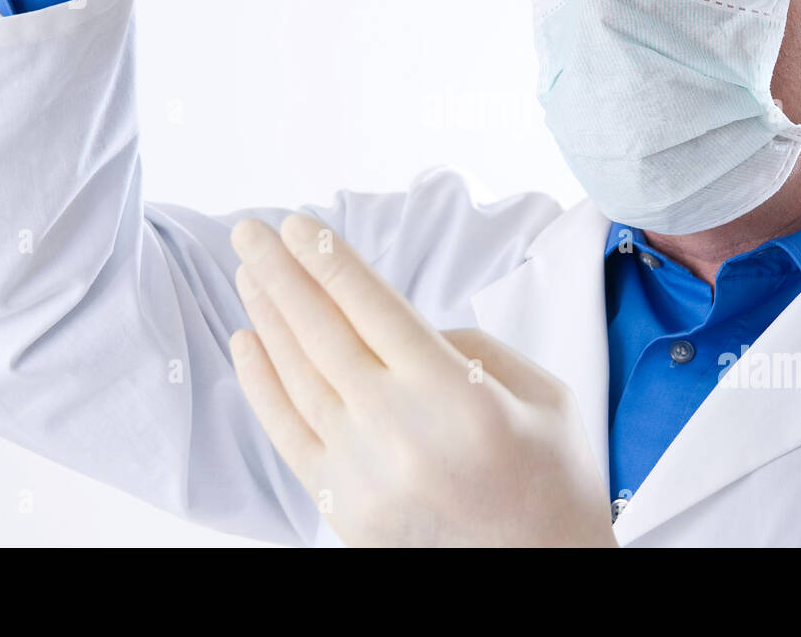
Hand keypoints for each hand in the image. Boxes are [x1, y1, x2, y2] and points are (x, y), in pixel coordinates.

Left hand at [228, 214, 617, 546]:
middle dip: (282, 273)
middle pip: (324, 332)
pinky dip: (261, 384)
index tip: (297, 224)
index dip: (330, 260)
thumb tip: (406, 332)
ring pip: (299, 376)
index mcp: (459, 395)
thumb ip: (472, 349)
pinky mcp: (343, 507)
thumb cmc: (554, 482)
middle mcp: (401, 430)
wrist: (542, 576)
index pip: (374, 306)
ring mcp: (364, 472)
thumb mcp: (542, 396)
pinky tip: (246, 342)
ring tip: (249, 273)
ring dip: (269, 318)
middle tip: (251, 232)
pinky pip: (288, 432)